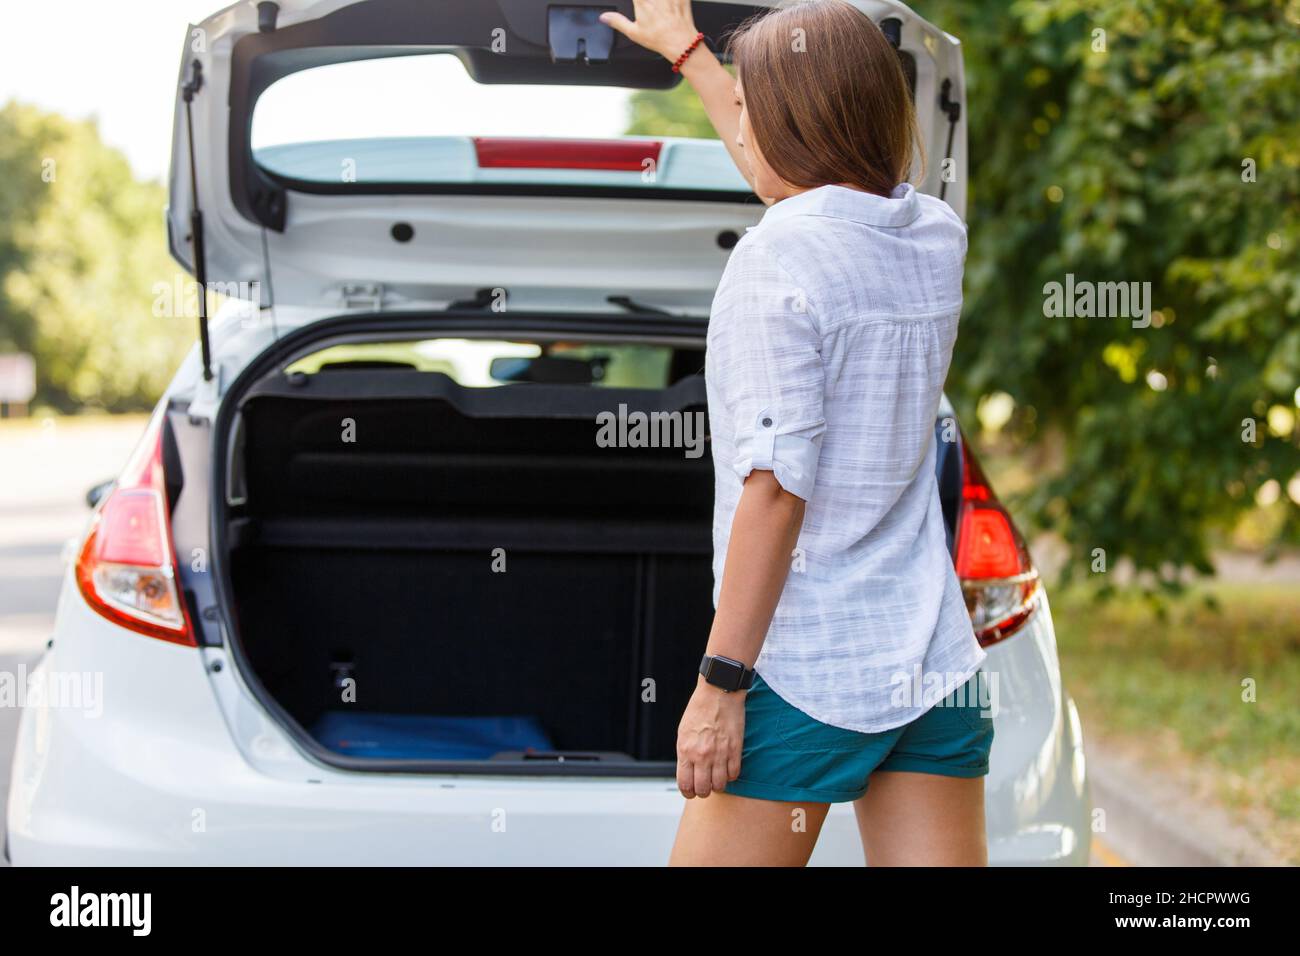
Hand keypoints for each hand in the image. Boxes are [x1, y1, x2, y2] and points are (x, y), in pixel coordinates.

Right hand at [599, 0, 702, 61]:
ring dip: (658, 1)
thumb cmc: (659, 38)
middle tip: (647, 8)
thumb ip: (617, 22)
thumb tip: (604, 17)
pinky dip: (673, 0)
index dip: (634, 0)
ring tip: (657, 7)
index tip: (637, 4)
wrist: (680, 42)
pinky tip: (668, 5)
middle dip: (647, 2)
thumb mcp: (634, 33)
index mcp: (641, 1)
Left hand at [676, 677, 744, 797]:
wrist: (719, 692)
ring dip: (718, 785)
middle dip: (703, 791)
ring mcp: (720, 754)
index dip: (688, 792)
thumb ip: (685, 754)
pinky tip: (728, 768)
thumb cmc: (700, 709)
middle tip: (705, 786)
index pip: (685, 784)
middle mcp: (702, 755)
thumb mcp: (683, 732)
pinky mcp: (735, 749)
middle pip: (703, 789)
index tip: (691, 791)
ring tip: (717, 778)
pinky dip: (731, 775)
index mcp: (685, 750)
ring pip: (720, 785)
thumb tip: (688, 771)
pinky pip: (734, 774)